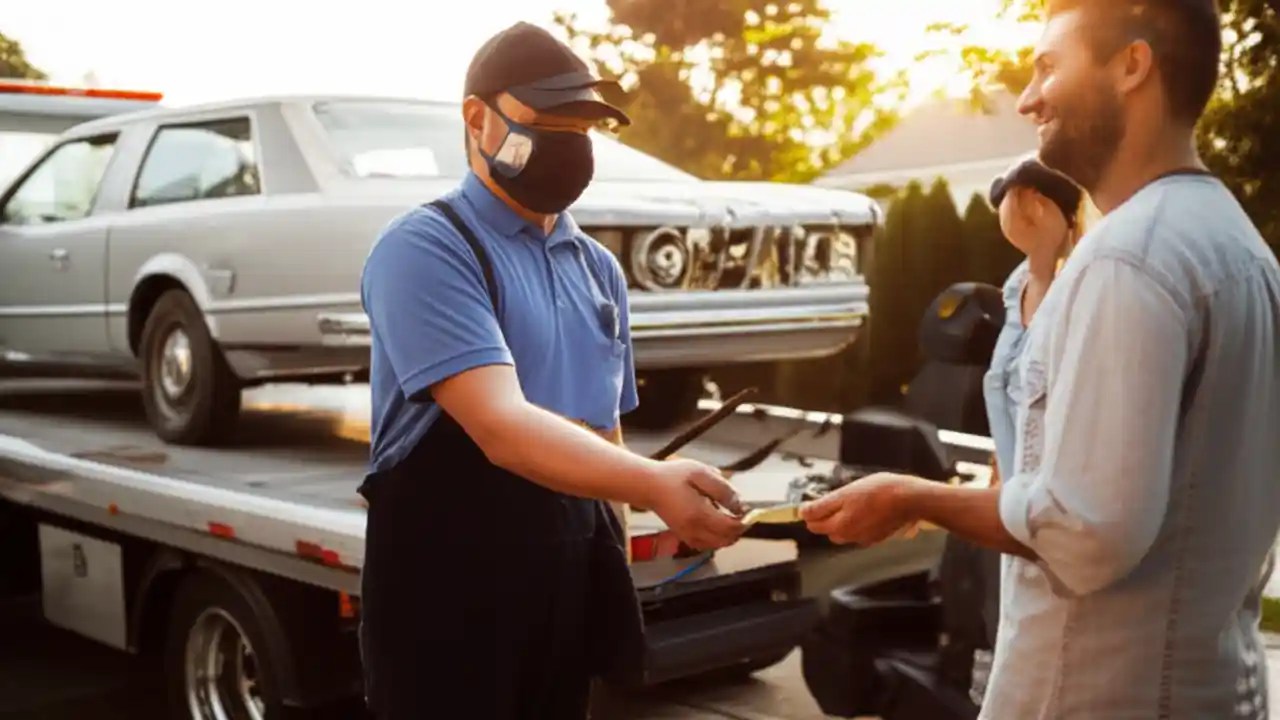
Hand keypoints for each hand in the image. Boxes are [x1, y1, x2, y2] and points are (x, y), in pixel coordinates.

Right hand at [647, 459, 745, 550]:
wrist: (649, 486)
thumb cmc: (672, 477)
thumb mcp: (701, 473)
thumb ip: (723, 489)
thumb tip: (740, 504)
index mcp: (699, 514)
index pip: (731, 527)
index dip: (744, 521)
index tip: (749, 511)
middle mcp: (694, 529)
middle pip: (727, 540)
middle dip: (738, 529)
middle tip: (742, 514)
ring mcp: (688, 535)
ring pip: (718, 545)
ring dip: (728, 534)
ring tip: (730, 517)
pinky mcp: (684, 536)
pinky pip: (707, 545)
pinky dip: (717, 538)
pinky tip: (717, 524)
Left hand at [800, 473, 921, 545]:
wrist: (909, 499)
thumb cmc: (880, 491)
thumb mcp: (845, 493)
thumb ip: (822, 505)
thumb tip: (804, 512)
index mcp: (838, 525)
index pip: (812, 522)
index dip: (809, 509)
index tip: (811, 500)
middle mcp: (848, 536)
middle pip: (826, 528)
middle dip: (824, 516)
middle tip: (831, 499)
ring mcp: (862, 538)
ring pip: (842, 531)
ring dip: (840, 520)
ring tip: (850, 503)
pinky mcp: (875, 538)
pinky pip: (858, 532)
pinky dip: (856, 524)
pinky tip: (864, 511)